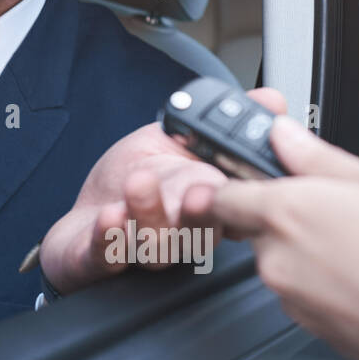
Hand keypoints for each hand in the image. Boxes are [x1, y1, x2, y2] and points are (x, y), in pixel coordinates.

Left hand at [38, 87, 286, 292]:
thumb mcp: (182, 139)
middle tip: (196, 192)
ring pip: (156, 247)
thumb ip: (221, 123)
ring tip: (139, 185)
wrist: (88, 213)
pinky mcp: (99, 259)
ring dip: (149, 216)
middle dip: (200, 215)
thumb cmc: (137, 178)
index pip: (234, 209)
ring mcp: (140, 250)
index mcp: (206, 207)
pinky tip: (108, 217)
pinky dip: (108, 237)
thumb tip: (270, 100)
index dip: (241, 200)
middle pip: (201, 235)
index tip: (240, 183)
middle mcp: (179, 234)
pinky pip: (106, 255)